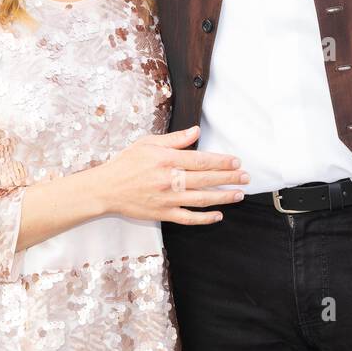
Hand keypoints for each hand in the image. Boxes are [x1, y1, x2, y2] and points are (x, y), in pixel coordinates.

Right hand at [90, 126, 248, 224]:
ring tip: (239, 194)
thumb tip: (196, 132)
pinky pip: (188, 218)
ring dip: (223, 197)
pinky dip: (205, 218)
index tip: (236, 162)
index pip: (200, 160)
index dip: (221, 162)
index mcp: (166, 159)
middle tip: (245, 177)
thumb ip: (175, 139)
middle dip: (229, 178)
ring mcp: (167, 199)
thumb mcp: (148, 143)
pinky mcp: (163, 214)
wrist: (106, 188)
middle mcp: (169, 179)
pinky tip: (218, 215)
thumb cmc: (126, 163)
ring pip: (201, 199)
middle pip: (205, 179)